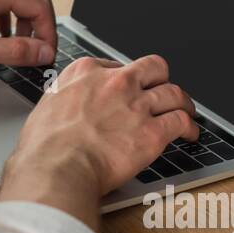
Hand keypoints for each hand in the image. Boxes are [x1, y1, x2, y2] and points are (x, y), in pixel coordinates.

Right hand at [0, 55, 198, 226]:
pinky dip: (189, 127)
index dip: (127, 79)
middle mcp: (116, 83)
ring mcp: (137, 105)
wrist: (56, 167)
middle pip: (153, 68)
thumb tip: (65, 112)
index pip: (117, 65)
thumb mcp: (46, 107)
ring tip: (185, 111)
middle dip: (160, 79)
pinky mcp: (152, 132)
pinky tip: (189, 133)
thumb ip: (64, 101)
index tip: (129, 89)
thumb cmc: (44, 146)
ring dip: (182, 102)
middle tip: (161, 90)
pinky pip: (181, 121)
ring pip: (174, 93)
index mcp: (86, 72)